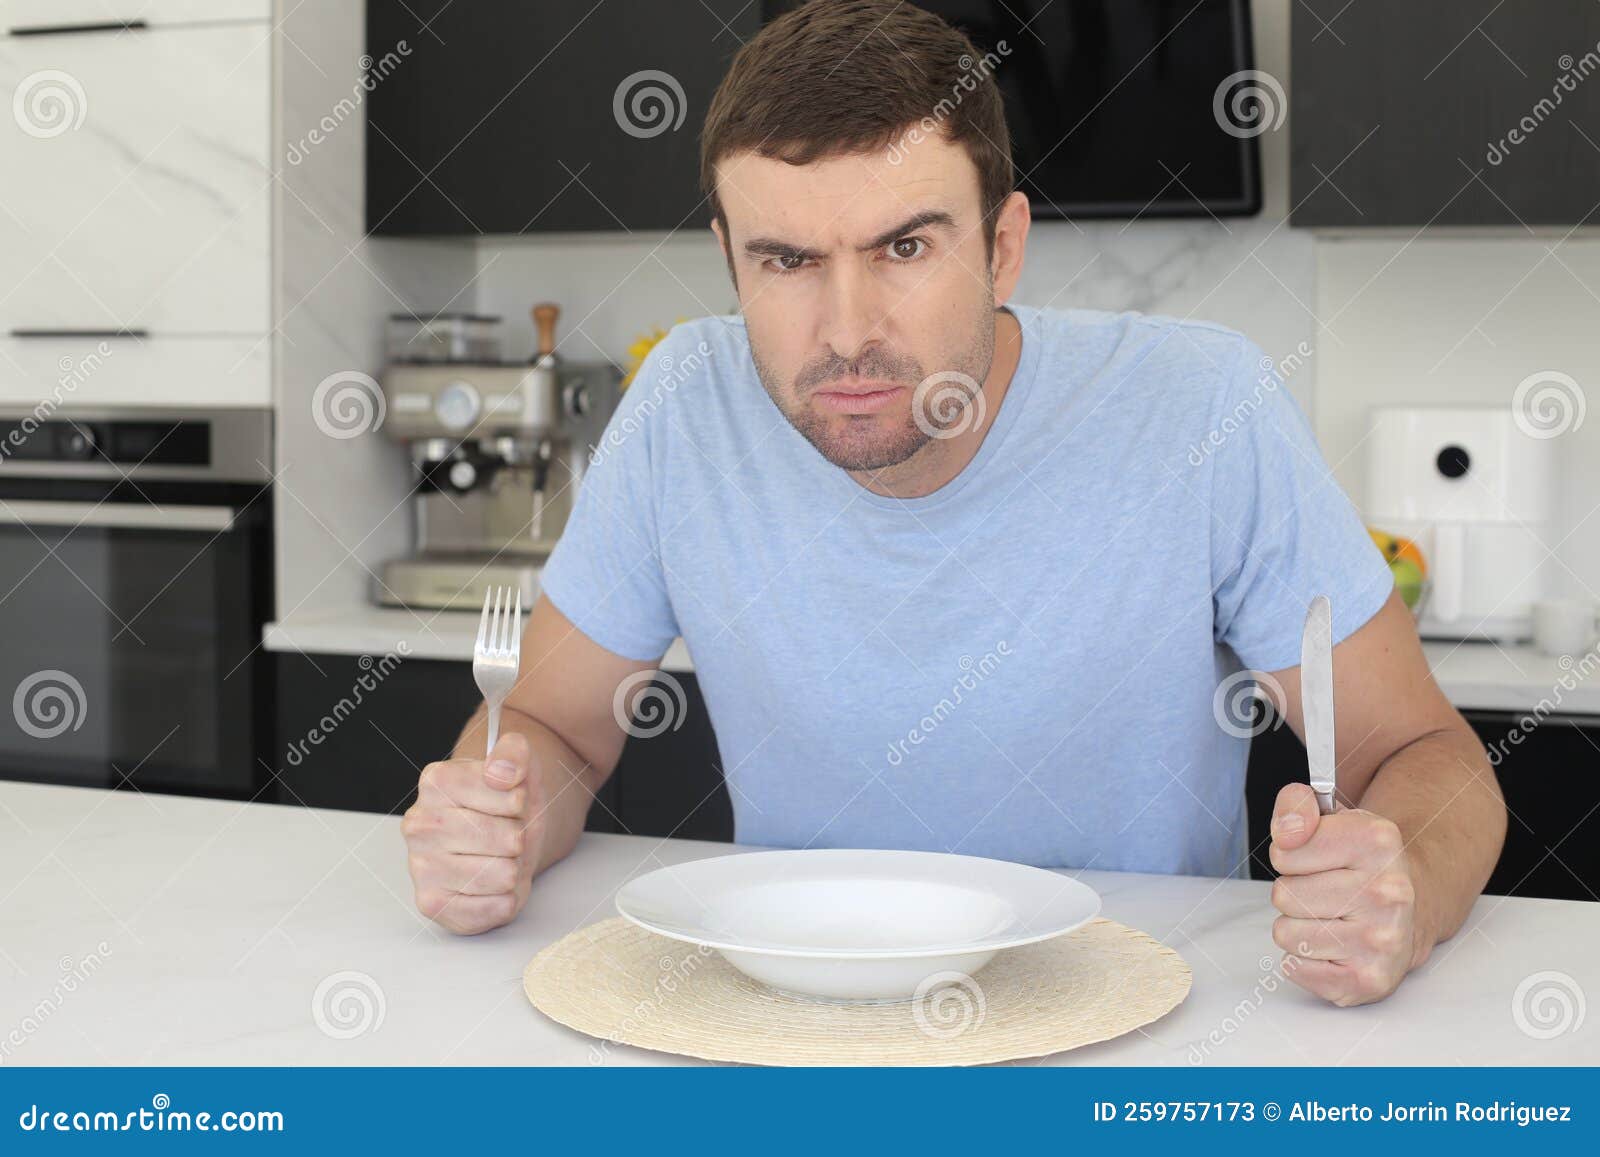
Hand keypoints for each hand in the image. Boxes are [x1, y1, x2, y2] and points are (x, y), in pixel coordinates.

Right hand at [403, 732, 543, 934]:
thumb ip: (514, 752)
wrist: (504, 838)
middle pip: (505, 838)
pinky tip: (493, 884)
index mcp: (436, 782)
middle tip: (507, 834)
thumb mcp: (520, 765)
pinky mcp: (432, 903)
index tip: (512, 802)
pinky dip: (507, 898)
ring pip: (502, 874)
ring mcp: (420, 866)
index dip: (519, 801)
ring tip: (500, 858)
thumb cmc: (507, 803)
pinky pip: (493, 907)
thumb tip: (500, 772)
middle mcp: (419, 823)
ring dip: (514, 868)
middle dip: (518, 838)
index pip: (503, 793)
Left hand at [1267, 783, 1425, 1005]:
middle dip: (1296, 892)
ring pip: (1285, 933)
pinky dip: (1304, 959)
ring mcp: (1381, 941)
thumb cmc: (1360, 865)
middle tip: (1328, 892)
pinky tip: (1335, 946)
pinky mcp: (1368, 981)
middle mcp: (1388, 892)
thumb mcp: (1332, 818)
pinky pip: (1294, 968)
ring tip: (1333, 918)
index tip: (1316, 857)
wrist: (1410, 912)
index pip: (1284, 851)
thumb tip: (1286, 832)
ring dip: (1298, 926)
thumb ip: (1297, 805)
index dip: (1289, 854)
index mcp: (1377, 842)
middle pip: (1282, 895)